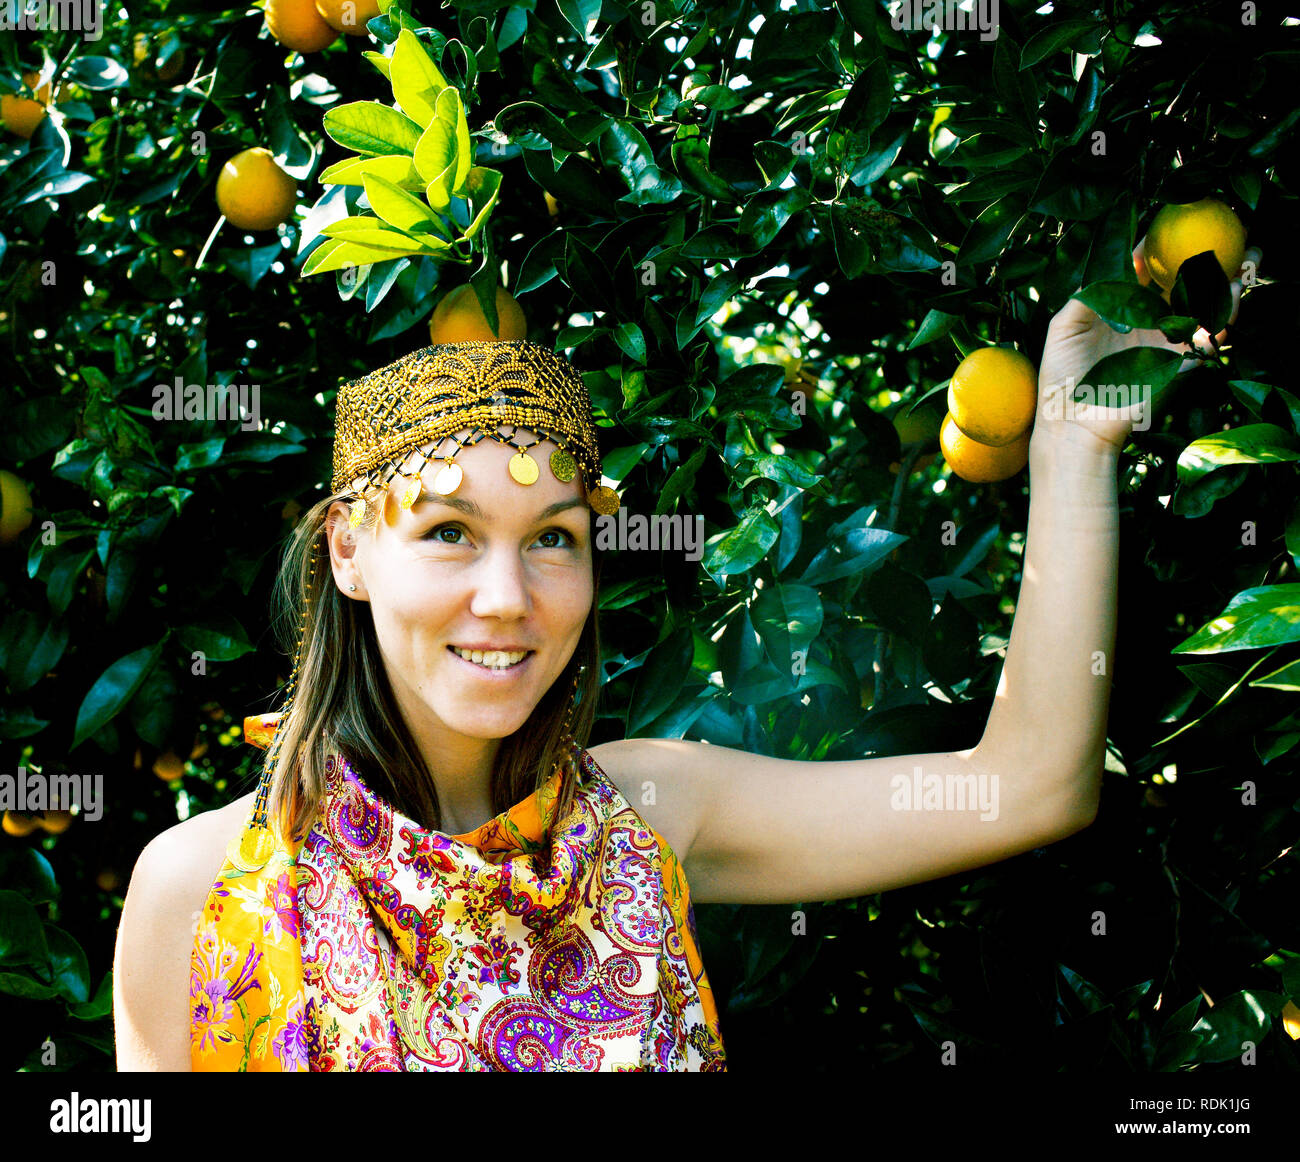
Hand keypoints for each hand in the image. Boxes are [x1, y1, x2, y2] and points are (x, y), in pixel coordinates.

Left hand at [1033, 242, 1261, 459]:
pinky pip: (1208, 335)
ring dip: (1224, 282)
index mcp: (1118, 311)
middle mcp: (1145, 322)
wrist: (1073, 425)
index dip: (1156, 250)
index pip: (1143, 272)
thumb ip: (1084, 297)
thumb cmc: (1061, 380)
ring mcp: (1164, 341)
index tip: (1168, 228)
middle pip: (1180, 284)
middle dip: (1203, 259)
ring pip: (1202, 305)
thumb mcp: (1062, 329)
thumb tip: (1107, 270)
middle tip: (1222, 235)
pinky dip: (1224, 315)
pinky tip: (1232, 293)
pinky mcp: (1177, 363)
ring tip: (1241, 259)